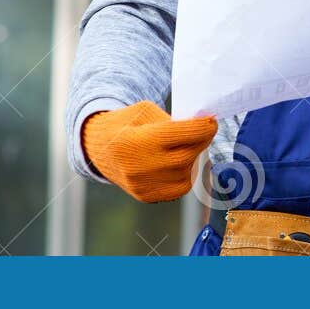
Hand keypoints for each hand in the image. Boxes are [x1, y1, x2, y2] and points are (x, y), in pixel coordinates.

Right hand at [81, 100, 217, 202]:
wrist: (98, 149)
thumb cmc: (125, 124)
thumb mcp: (144, 111)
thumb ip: (172, 121)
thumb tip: (201, 129)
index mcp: (135, 141)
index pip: (179, 134)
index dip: (201, 128)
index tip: (212, 121)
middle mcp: (138, 167)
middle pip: (186, 156)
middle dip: (201, 142)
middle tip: (206, 131)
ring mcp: (142, 185)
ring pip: (186, 174)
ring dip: (193, 158)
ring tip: (187, 145)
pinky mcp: (146, 196)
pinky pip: (179, 188)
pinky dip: (186, 174)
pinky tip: (180, 161)